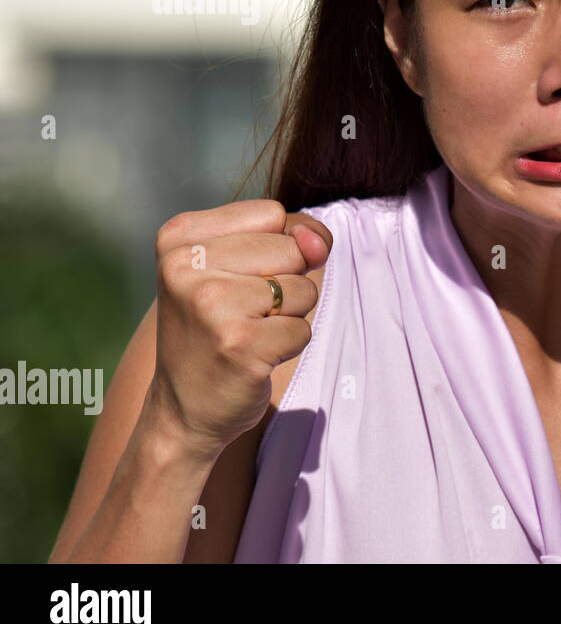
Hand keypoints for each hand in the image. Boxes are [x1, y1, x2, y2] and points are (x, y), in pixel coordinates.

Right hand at [147, 203, 332, 459]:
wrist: (183, 409)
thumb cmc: (217, 327)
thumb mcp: (239, 266)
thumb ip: (288, 236)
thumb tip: (318, 243)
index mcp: (180, 237)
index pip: (273, 214)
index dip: (279, 246)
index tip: (241, 278)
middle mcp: (186, 267)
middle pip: (292, 249)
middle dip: (286, 283)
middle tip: (243, 312)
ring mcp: (211, 306)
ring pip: (302, 289)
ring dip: (289, 316)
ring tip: (248, 333)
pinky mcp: (239, 345)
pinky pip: (302, 329)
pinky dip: (288, 345)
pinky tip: (253, 356)